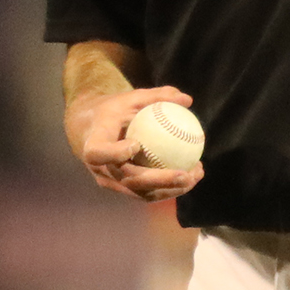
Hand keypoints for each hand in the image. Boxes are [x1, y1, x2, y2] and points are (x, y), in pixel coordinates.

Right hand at [67, 85, 204, 202]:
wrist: (94, 131)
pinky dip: (170, 188)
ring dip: (170, 189)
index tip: (136, 145)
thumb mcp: (131, 98)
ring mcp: (111, 182)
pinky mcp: (123, 189)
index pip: (98, 153)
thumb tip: (187, 100)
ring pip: (140, 192)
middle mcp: (100, 169)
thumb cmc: (114, 111)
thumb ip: (157, 97)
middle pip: (128, 180)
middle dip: (158, 180)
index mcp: (94, 144)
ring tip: (195, 176)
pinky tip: (191, 176)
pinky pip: (147, 192)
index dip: (115, 154)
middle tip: (185, 174)